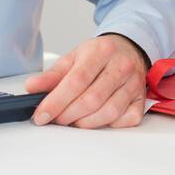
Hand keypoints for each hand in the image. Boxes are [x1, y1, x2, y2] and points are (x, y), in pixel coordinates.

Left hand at [24, 34, 148, 128]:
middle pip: (92, 99)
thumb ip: (52, 75)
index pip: (76, 80)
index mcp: (101, 51)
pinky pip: (125, 120)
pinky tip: (97, 118)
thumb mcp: (73, 58)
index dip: (56, 101)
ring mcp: (134, 83)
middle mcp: (121, 66)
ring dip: (85, 123)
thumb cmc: (99, 55)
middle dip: (68, 115)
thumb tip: (32, 88)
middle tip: (56, 118)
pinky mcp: (141, 99)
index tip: (41, 115)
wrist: (128, 49)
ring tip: (73, 120)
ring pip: (109, 112)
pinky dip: (108, 125)